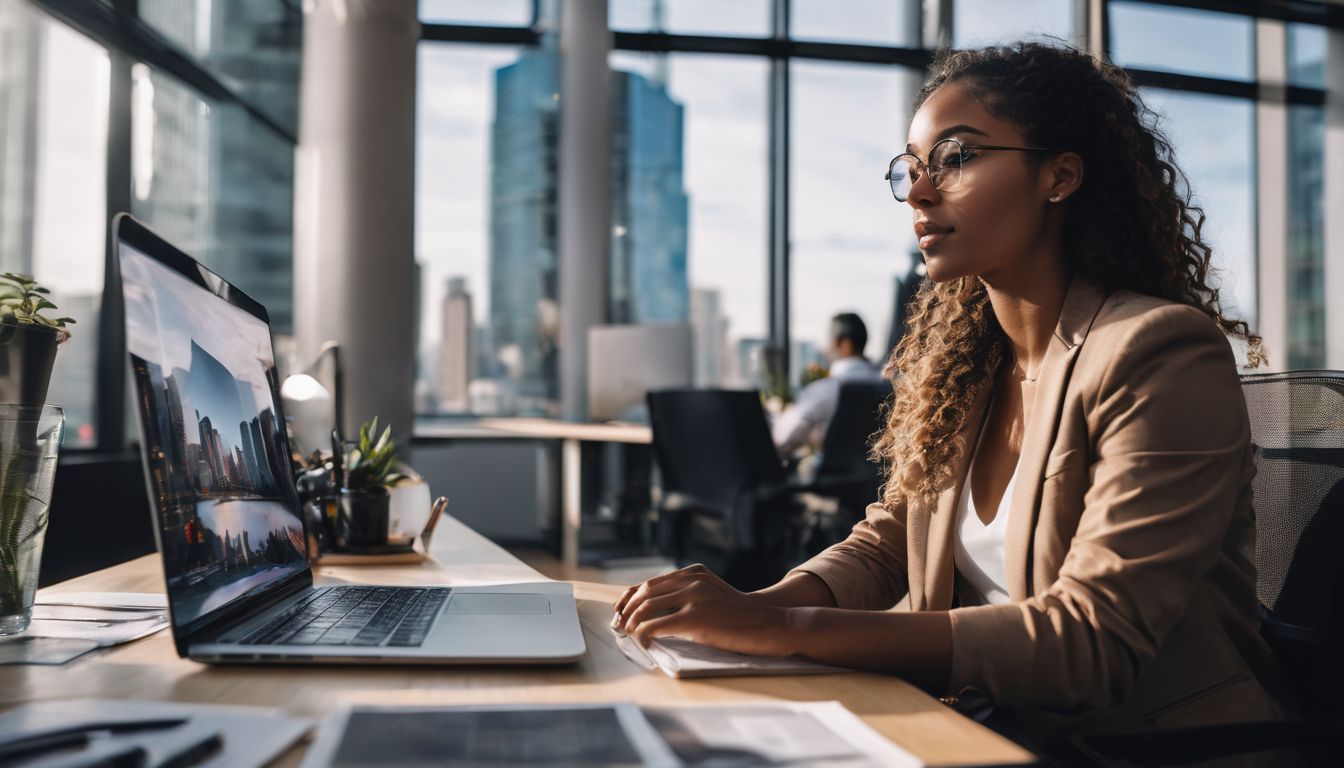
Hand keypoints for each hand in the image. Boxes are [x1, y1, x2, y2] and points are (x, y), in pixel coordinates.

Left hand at [611, 564, 797, 656]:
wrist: (770, 623)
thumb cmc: (741, 616)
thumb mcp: (714, 594)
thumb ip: (690, 593)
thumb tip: (658, 608)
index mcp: (695, 572)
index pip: (652, 582)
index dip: (630, 595)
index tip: (620, 608)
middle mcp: (693, 580)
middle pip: (645, 592)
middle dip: (626, 609)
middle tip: (619, 625)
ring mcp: (694, 597)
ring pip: (647, 607)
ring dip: (631, 622)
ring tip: (628, 635)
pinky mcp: (696, 618)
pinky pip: (657, 625)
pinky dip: (644, 635)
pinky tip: (644, 643)